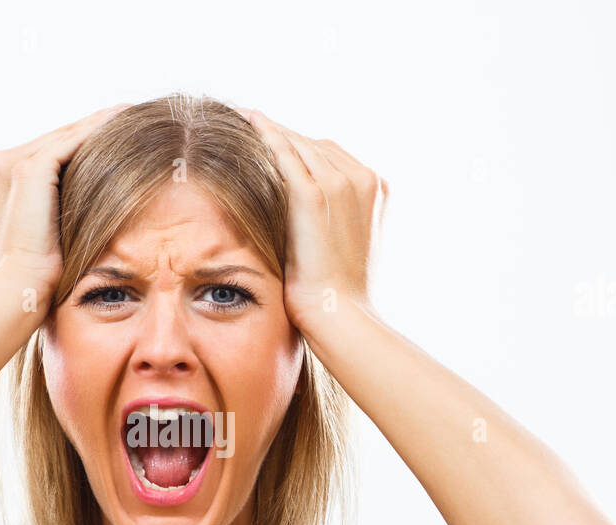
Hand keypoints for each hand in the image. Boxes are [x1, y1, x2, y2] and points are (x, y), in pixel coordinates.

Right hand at [0, 104, 129, 296]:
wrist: (14, 294)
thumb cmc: (25, 280)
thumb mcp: (28, 236)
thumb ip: (38, 209)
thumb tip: (72, 201)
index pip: (36, 154)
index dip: (73, 147)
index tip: (107, 140)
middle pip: (50, 142)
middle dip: (89, 132)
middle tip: (127, 117)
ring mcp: (2, 164)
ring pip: (62, 137)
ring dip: (100, 125)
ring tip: (132, 116)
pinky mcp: (25, 168)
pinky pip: (71, 141)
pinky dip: (100, 131)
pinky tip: (127, 124)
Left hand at [235, 108, 388, 330]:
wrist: (341, 313)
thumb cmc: (339, 292)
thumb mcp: (345, 244)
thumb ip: (333, 217)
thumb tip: (307, 212)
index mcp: (375, 187)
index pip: (330, 155)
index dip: (299, 147)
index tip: (271, 142)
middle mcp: (362, 178)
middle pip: (313, 144)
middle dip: (282, 135)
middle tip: (248, 122)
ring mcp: (340, 183)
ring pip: (298, 144)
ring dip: (268, 130)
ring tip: (240, 119)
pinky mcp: (313, 195)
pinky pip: (284, 153)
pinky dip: (265, 135)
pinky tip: (246, 124)